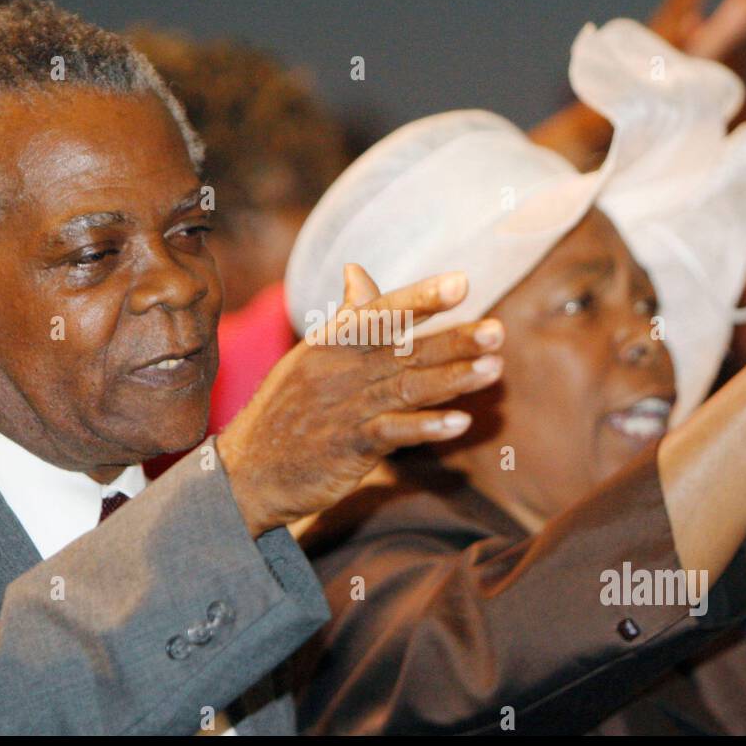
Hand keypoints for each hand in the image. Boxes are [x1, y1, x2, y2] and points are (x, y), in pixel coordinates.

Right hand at [217, 266, 504, 535]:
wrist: (247, 473)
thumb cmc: (286, 411)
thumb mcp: (309, 357)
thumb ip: (345, 318)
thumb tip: (357, 271)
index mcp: (330, 343)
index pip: (381, 314)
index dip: (421, 299)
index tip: (462, 283)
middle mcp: (338, 370)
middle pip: (405, 350)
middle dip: (454, 339)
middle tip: (498, 330)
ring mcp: (344, 409)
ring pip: (406, 387)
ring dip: (453, 378)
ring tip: (494, 369)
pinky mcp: (348, 448)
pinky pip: (392, 433)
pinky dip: (426, 426)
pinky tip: (460, 422)